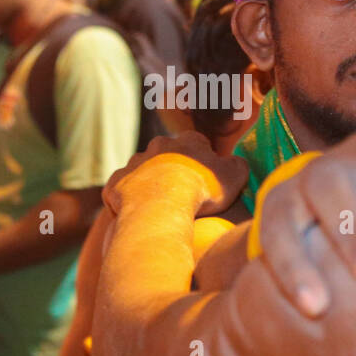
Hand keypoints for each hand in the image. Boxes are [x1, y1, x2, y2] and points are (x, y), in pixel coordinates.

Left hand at [102, 131, 247, 217]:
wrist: (161, 207)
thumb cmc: (201, 191)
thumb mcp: (235, 177)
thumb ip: (239, 165)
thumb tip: (237, 164)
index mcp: (187, 141)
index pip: (197, 144)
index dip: (203, 160)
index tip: (206, 178)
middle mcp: (157, 146)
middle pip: (167, 154)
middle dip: (173, 168)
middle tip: (182, 192)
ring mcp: (134, 163)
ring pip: (142, 170)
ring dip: (150, 183)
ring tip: (159, 206)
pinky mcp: (116, 182)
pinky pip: (121, 189)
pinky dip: (127, 199)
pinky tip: (138, 214)